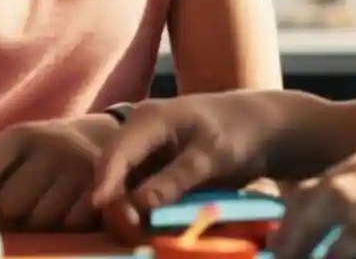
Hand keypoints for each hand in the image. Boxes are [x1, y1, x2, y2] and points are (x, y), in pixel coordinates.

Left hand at [0, 114, 118, 230]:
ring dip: (37, 227)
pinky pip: (70, 226)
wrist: (100, 142)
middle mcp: (52, 144)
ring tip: (44, 209)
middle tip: (18, 209)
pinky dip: (65, 229)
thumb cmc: (39, 160)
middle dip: (8, 217)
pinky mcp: (105, 187)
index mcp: (19, 136)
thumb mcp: (11, 154)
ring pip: (40, 222)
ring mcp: (80, 165)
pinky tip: (67, 213)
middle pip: (9, 206)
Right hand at [91, 92, 286, 214]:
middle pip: (112, 173)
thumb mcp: (210, 157)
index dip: (104, 182)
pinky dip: (140, 211)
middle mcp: (137, 134)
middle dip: (115, 204)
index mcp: (149, 119)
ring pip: (122, 186)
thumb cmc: (237, 134)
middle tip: (131, 233)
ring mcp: (143, 152)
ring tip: (140, 235)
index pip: (116, 153)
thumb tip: (139, 206)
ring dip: (127, 211)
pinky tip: (148, 228)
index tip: (98, 207)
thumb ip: (175, 180)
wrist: (258, 127)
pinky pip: (136, 192)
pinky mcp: (151, 169)